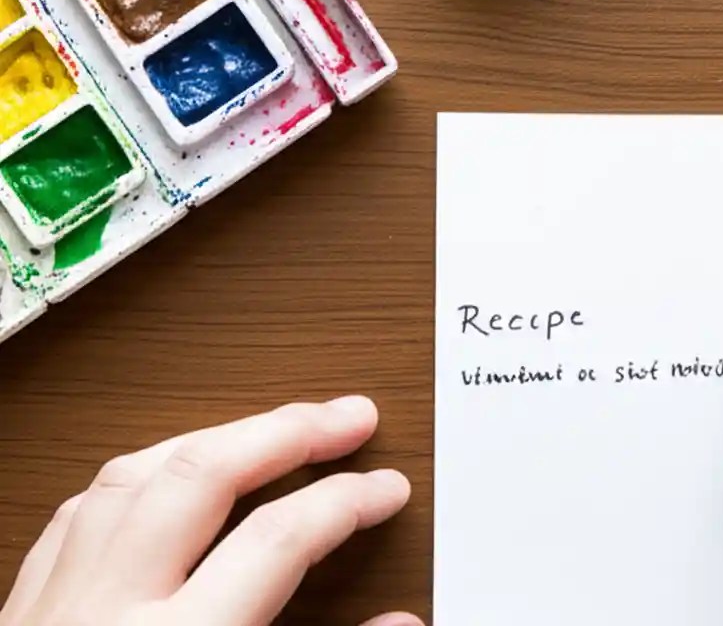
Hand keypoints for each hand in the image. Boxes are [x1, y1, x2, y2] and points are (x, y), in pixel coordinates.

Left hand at [0, 396, 420, 625]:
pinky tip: (171, 473)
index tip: (385, 490)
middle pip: (203, 475)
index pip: (275, 542)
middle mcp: (108, 614)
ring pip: (134, 475)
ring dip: (216, 438)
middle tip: (348, 417)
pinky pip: (83, 510)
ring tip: (272, 430)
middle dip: (288, 431)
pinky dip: (142, 475)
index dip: (343, 504)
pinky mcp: (25, 611)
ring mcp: (58, 605)